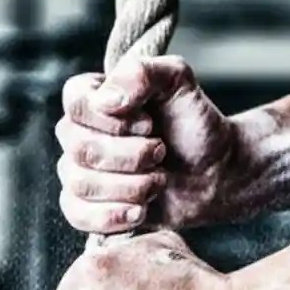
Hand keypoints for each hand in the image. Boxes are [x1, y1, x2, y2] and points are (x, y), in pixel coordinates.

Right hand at [56, 56, 263, 232]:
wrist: (214, 172)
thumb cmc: (193, 124)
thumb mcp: (178, 82)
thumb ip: (142, 73)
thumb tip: (106, 101)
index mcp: (93, 97)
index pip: (75, 103)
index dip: (114, 120)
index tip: (149, 124)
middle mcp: (78, 133)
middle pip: (81, 149)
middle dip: (132, 156)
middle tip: (162, 152)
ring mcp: (78, 172)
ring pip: (82, 185)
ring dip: (132, 187)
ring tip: (159, 180)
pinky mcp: (85, 207)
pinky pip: (77, 215)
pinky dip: (113, 216)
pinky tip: (140, 210)